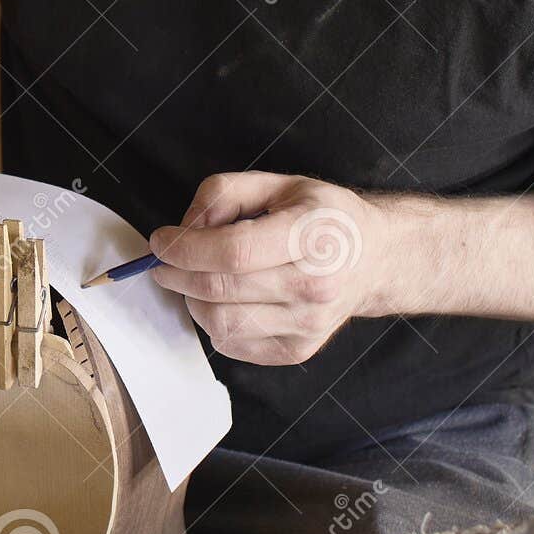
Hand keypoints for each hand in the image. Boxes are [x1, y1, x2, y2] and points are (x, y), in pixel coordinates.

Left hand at [147, 172, 393, 365]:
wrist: (374, 259)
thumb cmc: (321, 217)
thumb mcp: (277, 183)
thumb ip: (223, 194)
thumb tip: (184, 229)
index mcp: (312, 235)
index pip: (234, 252)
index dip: (185, 249)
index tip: (160, 241)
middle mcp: (315, 286)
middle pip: (220, 289)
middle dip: (176, 274)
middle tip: (163, 261)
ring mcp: (308, 325)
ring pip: (220, 324)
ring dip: (193, 300)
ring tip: (198, 278)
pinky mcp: (298, 351)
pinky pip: (233, 344)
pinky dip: (214, 322)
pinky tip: (226, 299)